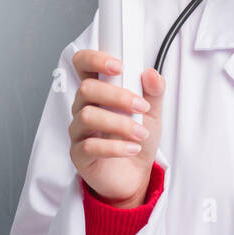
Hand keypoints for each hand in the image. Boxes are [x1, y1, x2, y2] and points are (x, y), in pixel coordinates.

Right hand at [68, 50, 164, 207]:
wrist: (136, 175)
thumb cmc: (137, 138)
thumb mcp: (152, 113)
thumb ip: (154, 92)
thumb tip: (151, 73)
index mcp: (98, 91)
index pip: (82, 64)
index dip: (94, 59)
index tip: (118, 65)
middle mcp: (83, 107)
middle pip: (86, 89)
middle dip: (117, 96)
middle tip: (140, 107)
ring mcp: (79, 131)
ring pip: (88, 116)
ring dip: (120, 124)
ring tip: (141, 133)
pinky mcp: (79, 155)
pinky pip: (89, 146)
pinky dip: (116, 146)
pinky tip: (132, 148)